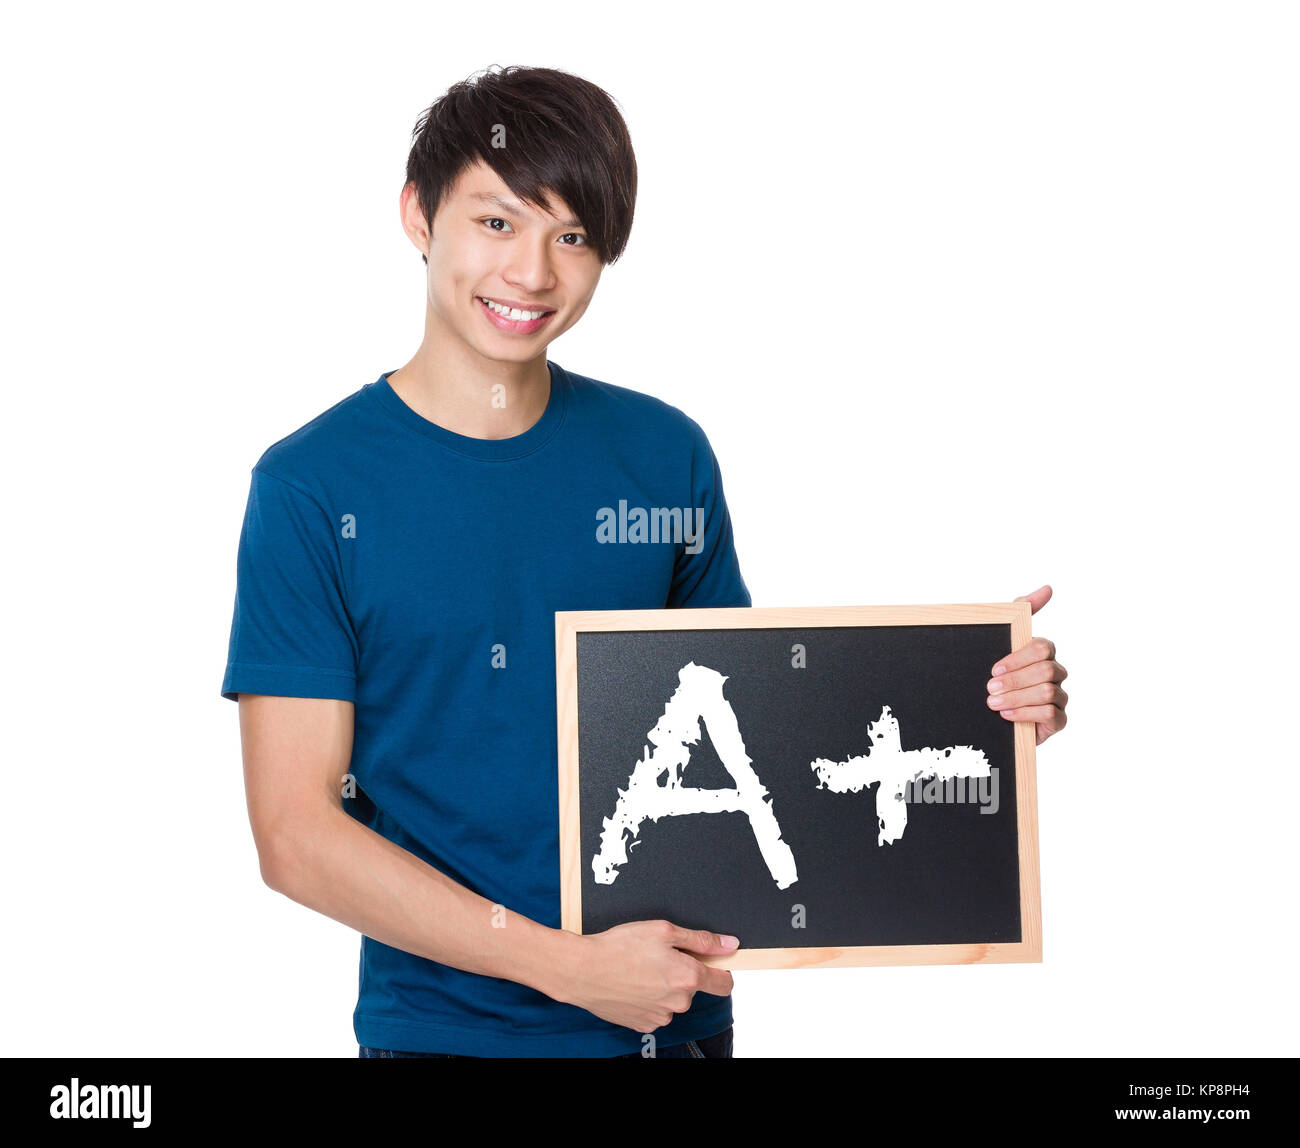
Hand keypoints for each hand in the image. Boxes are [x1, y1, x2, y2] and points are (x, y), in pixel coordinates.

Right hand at [553, 920, 736, 1032]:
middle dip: (682, 972)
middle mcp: (679, 1002)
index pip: (724, 983)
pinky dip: (649, 999)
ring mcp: (661, 1016)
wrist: (583, 970)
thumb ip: (701, 939)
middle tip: (658, 955)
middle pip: (693, 988)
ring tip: (640, 969)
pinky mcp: (643, 1025)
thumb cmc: (619, 946)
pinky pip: (656, 1011)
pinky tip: (632, 984)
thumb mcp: (663, 930)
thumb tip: (729, 944)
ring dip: (664, 986)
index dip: (720, 969)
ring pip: (673, 1000)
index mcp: (688, 977)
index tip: (711, 962)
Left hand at [987, 584, 1068, 745]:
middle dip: (1015, 680)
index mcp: (1043, 653)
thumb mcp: (1001, 641)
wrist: (985, 713)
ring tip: (993, 703)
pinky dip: (1024, 713)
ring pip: (1047, 692)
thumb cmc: (997, 675)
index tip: (994, 669)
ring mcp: (1059, 697)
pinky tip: (1006, 714)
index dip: (1018, 658)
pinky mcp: (1058, 720)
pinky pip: (1050, 713)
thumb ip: (1020, 612)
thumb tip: (1048, 588)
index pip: (1043, 647)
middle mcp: (1056, 673)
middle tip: (990, 688)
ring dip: (1016, 697)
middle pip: (1046, 670)